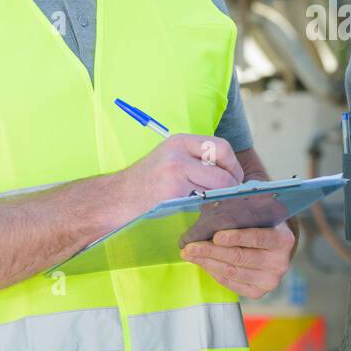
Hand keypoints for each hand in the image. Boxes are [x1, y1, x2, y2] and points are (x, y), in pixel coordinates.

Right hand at [107, 134, 242, 227]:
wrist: (116, 198)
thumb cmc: (146, 183)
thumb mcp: (169, 159)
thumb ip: (196, 160)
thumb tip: (231, 173)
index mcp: (180, 141)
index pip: (221, 146)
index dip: (233, 164)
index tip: (234, 178)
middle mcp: (179, 152)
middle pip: (223, 165)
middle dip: (232, 182)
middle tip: (231, 193)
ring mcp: (176, 171)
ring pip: (217, 185)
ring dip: (220, 196)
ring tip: (213, 202)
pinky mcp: (174, 191)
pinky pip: (204, 199)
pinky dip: (208, 206)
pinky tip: (200, 209)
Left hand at [179, 223, 293, 298]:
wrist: (274, 247)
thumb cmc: (261, 225)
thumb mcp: (257, 215)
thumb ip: (239, 214)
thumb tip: (210, 212)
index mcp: (283, 239)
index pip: (257, 238)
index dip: (236, 237)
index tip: (216, 236)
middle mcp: (279, 263)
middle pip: (240, 257)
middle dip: (211, 251)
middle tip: (190, 247)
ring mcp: (270, 280)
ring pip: (232, 272)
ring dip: (207, 262)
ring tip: (190, 254)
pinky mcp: (258, 292)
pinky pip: (230, 283)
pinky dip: (213, 272)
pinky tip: (203, 262)